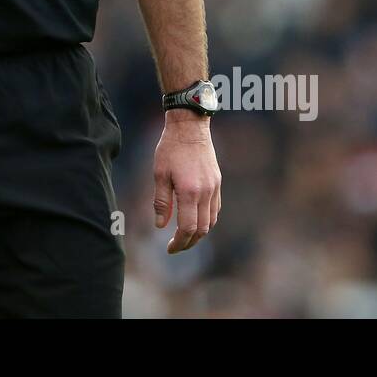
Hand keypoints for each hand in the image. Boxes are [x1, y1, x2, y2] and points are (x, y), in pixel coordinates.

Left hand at [152, 110, 220, 252]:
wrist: (190, 127)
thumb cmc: (170, 148)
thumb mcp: (159, 174)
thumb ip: (161, 202)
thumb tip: (160, 225)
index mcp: (189, 192)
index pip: (188, 228)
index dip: (179, 243)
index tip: (169, 249)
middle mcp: (205, 192)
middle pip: (202, 229)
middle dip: (189, 242)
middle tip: (175, 246)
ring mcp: (214, 187)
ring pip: (212, 221)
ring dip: (200, 233)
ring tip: (185, 237)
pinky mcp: (217, 182)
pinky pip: (215, 208)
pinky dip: (207, 219)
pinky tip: (196, 219)